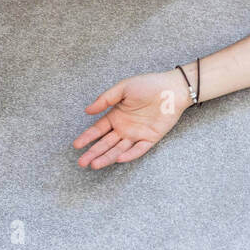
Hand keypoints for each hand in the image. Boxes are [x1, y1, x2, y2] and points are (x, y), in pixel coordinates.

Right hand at [73, 70, 190, 168]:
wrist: (173, 88)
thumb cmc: (149, 85)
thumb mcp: (124, 88)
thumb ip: (105, 99)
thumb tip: (87, 110)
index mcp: (116, 115)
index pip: (98, 129)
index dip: (87, 137)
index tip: (76, 145)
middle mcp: (124, 127)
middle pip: (106, 143)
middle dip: (93, 153)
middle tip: (82, 162)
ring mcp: (137, 134)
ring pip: (119, 149)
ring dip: (107, 157)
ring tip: (95, 164)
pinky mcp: (151, 138)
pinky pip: (139, 149)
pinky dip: (130, 154)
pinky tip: (119, 158)